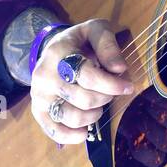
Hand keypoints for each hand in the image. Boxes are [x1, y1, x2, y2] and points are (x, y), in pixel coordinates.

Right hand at [30, 18, 134, 145]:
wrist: (52, 51)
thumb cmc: (79, 42)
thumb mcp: (95, 31)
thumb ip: (108, 46)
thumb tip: (119, 69)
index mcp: (59, 54)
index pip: (89, 76)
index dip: (112, 85)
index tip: (128, 87)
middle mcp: (45, 77)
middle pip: (84, 99)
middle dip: (106, 98)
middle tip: (110, 92)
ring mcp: (39, 96)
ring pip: (73, 117)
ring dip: (94, 116)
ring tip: (98, 105)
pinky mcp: (38, 111)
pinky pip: (55, 132)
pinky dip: (73, 136)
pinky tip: (85, 131)